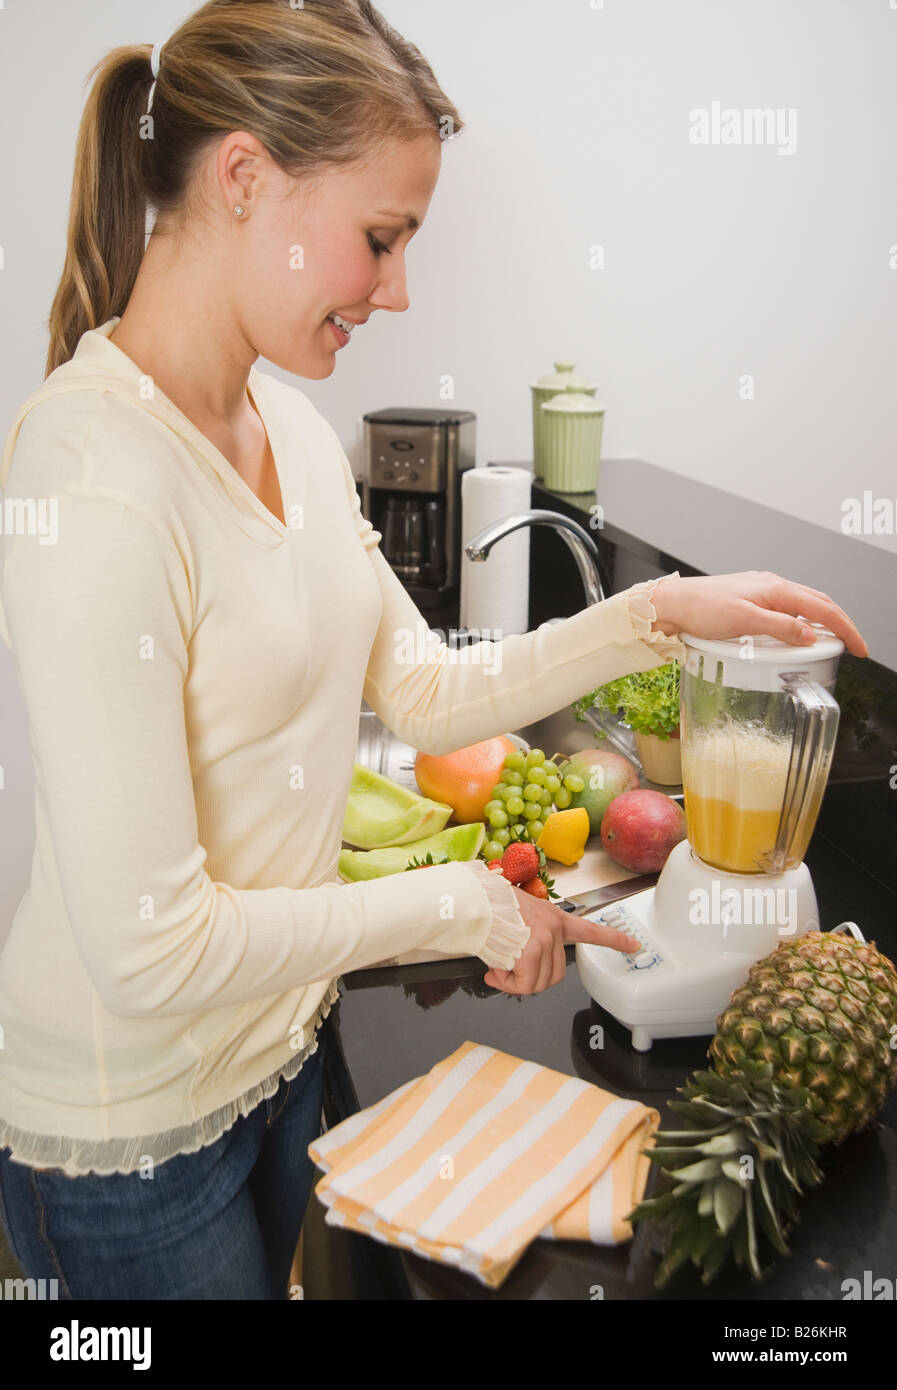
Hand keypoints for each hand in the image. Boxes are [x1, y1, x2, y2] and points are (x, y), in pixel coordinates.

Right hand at [483, 886, 639, 995]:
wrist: (470, 902)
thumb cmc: (486, 910)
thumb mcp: (517, 921)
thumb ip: (528, 942)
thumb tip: (517, 970)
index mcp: (553, 918)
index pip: (590, 930)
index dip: (614, 940)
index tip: (634, 946)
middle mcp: (554, 926)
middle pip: (555, 975)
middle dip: (529, 981)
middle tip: (508, 973)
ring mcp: (545, 937)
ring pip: (538, 983)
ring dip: (515, 983)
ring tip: (497, 968)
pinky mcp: (532, 949)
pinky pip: (524, 983)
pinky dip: (507, 983)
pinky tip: (494, 970)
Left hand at [651, 571, 867, 657]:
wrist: (672, 604)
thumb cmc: (701, 608)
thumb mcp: (744, 621)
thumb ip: (780, 627)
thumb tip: (810, 636)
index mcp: (775, 588)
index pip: (822, 608)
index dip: (845, 628)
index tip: (859, 646)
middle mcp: (772, 586)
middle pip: (818, 603)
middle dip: (840, 624)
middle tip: (853, 645)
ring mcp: (762, 591)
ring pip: (803, 605)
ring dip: (822, 622)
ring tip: (833, 641)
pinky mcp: (751, 600)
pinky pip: (787, 609)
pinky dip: (801, 621)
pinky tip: (799, 633)